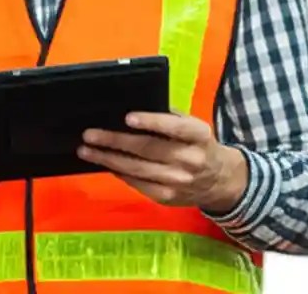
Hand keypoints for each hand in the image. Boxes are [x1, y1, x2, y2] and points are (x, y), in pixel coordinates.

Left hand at [78, 111, 247, 212]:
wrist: (221, 181)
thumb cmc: (199, 145)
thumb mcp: (193, 127)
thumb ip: (168, 118)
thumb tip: (131, 111)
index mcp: (199, 135)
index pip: (175, 128)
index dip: (151, 122)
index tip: (127, 117)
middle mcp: (190, 159)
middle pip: (148, 149)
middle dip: (115, 141)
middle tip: (89, 134)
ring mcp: (178, 181)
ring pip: (137, 169)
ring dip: (108, 159)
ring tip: (86, 150)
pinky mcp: (167, 197)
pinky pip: (137, 184)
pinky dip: (119, 173)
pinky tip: (104, 164)